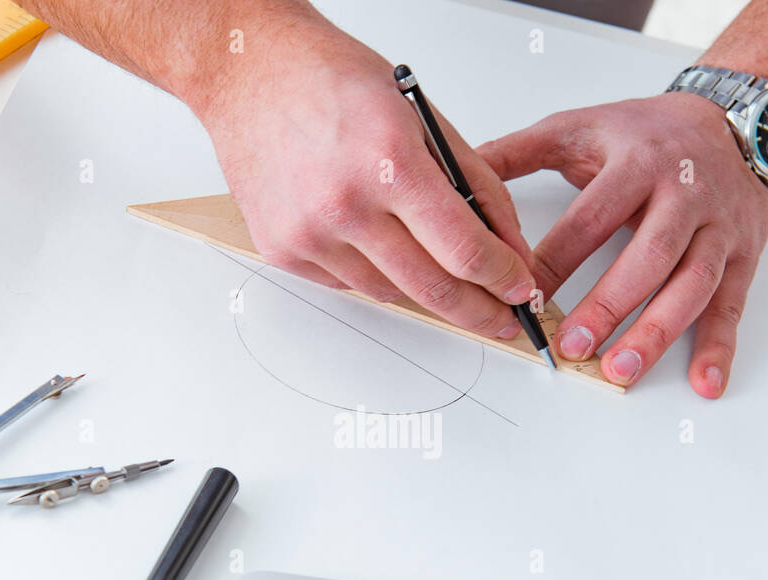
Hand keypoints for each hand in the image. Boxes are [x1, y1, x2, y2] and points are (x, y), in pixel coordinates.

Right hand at [195, 21, 536, 339]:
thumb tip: (506, 243)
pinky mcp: (283, 251)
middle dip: (478, 310)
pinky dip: (377, 275)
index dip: (502, 278)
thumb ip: (473, 184)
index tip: (520, 288)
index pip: (464, 249)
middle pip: (431, 287)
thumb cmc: (329, 81)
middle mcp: (344, 205)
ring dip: (426, 290)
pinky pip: (348, 285)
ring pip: (391, 293)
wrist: (247, 74)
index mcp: (389, 163)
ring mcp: (308, 235)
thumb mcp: (421, 117)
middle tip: (500, 317)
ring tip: (445, 276)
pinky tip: (383, 249)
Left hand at [478, 93, 767, 395]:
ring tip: (621, 371)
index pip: (591, 218)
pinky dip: (719, 348)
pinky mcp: (743, 256)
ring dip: (658, 333)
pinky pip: (731, 306)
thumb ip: (518, 153)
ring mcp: (717, 228)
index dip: (557, 260)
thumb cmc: (649, 132)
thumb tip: (458, 178)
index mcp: (637, 163)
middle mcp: (683, 195)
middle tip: (573, 346)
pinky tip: (704, 382)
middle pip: (649, 255)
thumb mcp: (581, 128)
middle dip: (610, 304)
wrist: (733, 119)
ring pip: (693, 285)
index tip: (524, 297)